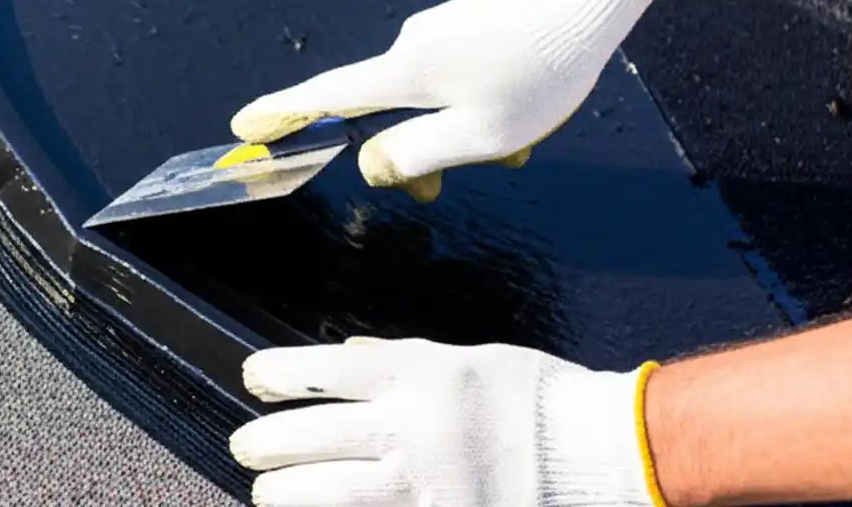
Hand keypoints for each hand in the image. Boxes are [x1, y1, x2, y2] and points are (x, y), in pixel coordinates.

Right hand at [230, 0, 676, 201]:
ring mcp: (439, 31)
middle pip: (384, 109)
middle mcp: (411, 45)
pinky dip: (473, 106)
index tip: (243, 124)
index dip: (283, 114)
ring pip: (427, 97)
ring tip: (512, 148)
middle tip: (439, 189)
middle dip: (408, 150)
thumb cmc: (536, 77)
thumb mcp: (477, 136)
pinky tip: (520, 118)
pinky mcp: (466, 24)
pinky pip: (453, 76)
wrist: (587, 5)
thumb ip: (416, 154)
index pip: (328, 97)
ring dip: (456, 130)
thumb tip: (372, 163)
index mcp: (405, 73)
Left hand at [230, 337, 660, 506]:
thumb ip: (403, 361)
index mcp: (419, 375)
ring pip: (323, 494)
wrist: (604, 453)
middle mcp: (413, 429)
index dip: (275, 374)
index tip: (253, 379)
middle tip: (248, 447)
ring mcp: (424, 485)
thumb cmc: (537, 398)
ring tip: (268, 491)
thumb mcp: (469, 360)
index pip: (322, 370)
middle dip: (264, 444)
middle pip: (309, 436)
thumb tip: (346, 358)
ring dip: (282, 494)